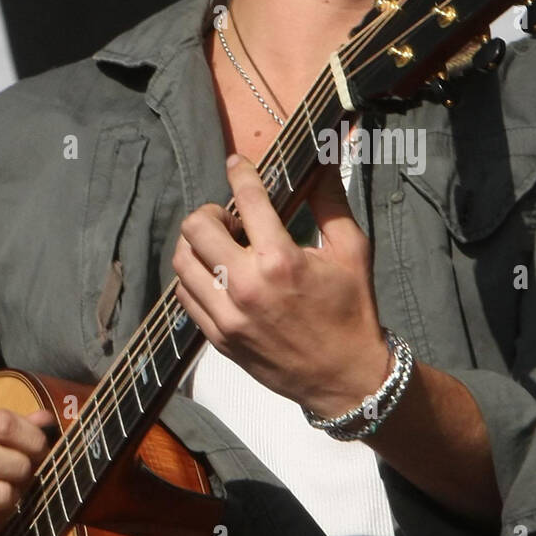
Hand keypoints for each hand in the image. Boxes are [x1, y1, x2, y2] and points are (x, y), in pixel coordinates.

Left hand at [173, 154, 390, 415]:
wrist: (346, 377)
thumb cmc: (353, 309)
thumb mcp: (352, 250)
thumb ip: (331, 201)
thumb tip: (324, 157)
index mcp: (281, 261)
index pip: (247, 199)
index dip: (240, 172)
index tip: (237, 163)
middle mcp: (246, 287)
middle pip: (196, 227)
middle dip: (212, 212)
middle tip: (232, 219)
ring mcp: (227, 316)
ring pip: (182, 261)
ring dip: (198, 244)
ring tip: (222, 246)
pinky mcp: (218, 338)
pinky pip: (186, 295)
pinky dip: (195, 276)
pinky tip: (217, 274)